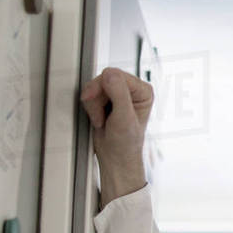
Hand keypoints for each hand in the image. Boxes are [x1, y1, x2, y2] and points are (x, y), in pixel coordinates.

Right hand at [80, 67, 152, 205]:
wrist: (115, 158)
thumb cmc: (125, 143)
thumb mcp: (123, 118)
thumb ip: (118, 93)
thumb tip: (110, 74)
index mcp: (143, 91)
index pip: (116, 75)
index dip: (103, 87)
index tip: (97, 102)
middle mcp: (132, 90)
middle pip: (103, 79)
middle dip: (97, 99)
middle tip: (101, 116)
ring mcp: (118, 94)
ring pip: (95, 87)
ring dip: (93, 105)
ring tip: (102, 120)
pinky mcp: (107, 100)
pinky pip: (90, 94)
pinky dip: (90, 108)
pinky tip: (99, 119)